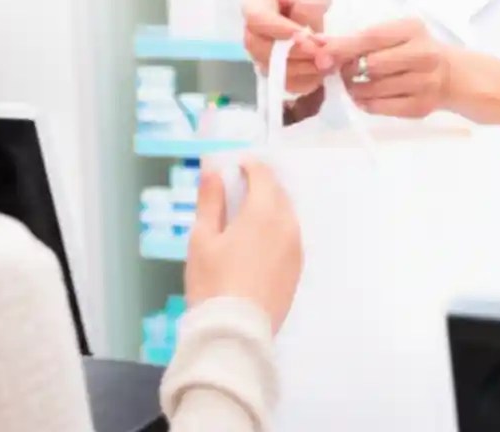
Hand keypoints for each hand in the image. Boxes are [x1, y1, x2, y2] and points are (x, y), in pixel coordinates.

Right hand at [185, 159, 302, 333]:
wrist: (236, 334)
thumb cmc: (213, 283)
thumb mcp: (202, 238)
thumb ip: (210, 200)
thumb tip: (213, 170)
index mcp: (265, 212)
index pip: (264, 175)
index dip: (248, 166)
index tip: (233, 168)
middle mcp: (288, 226)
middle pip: (278, 193)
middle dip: (260, 186)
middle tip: (236, 192)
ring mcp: (296, 250)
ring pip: (286, 216)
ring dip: (269, 209)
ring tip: (243, 220)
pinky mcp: (297, 271)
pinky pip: (289, 238)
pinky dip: (275, 231)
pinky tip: (255, 245)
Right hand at [243, 0, 333, 95]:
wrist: (314, 7)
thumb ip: (307, 7)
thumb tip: (305, 34)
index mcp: (254, 5)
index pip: (257, 19)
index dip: (279, 30)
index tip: (305, 34)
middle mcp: (252, 32)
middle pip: (261, 49)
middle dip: (295, 53)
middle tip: (321, 52)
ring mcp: (261, 55)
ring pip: (273, 70)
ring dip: (303, 70)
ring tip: (329, 62)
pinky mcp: (276, 72)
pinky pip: (286, 84)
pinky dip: (307, 81)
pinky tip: (324, 72)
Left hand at [323, 18, 452, 118]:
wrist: (452, 75)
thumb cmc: (414, 50)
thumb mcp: (394, 35)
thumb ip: (359, 39)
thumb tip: (319, 44)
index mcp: (413, 30)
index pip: (371, 38)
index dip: (343, 47)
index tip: (321, 54)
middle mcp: (423, 55)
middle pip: (371, 65)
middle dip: (349, 70)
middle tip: (344, 71)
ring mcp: (424, 83)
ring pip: (372, 89)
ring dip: (355, 88)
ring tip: (356, 84)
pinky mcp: (420, 107)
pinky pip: (379, 107)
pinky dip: (366, 103)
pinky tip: (367, 97)